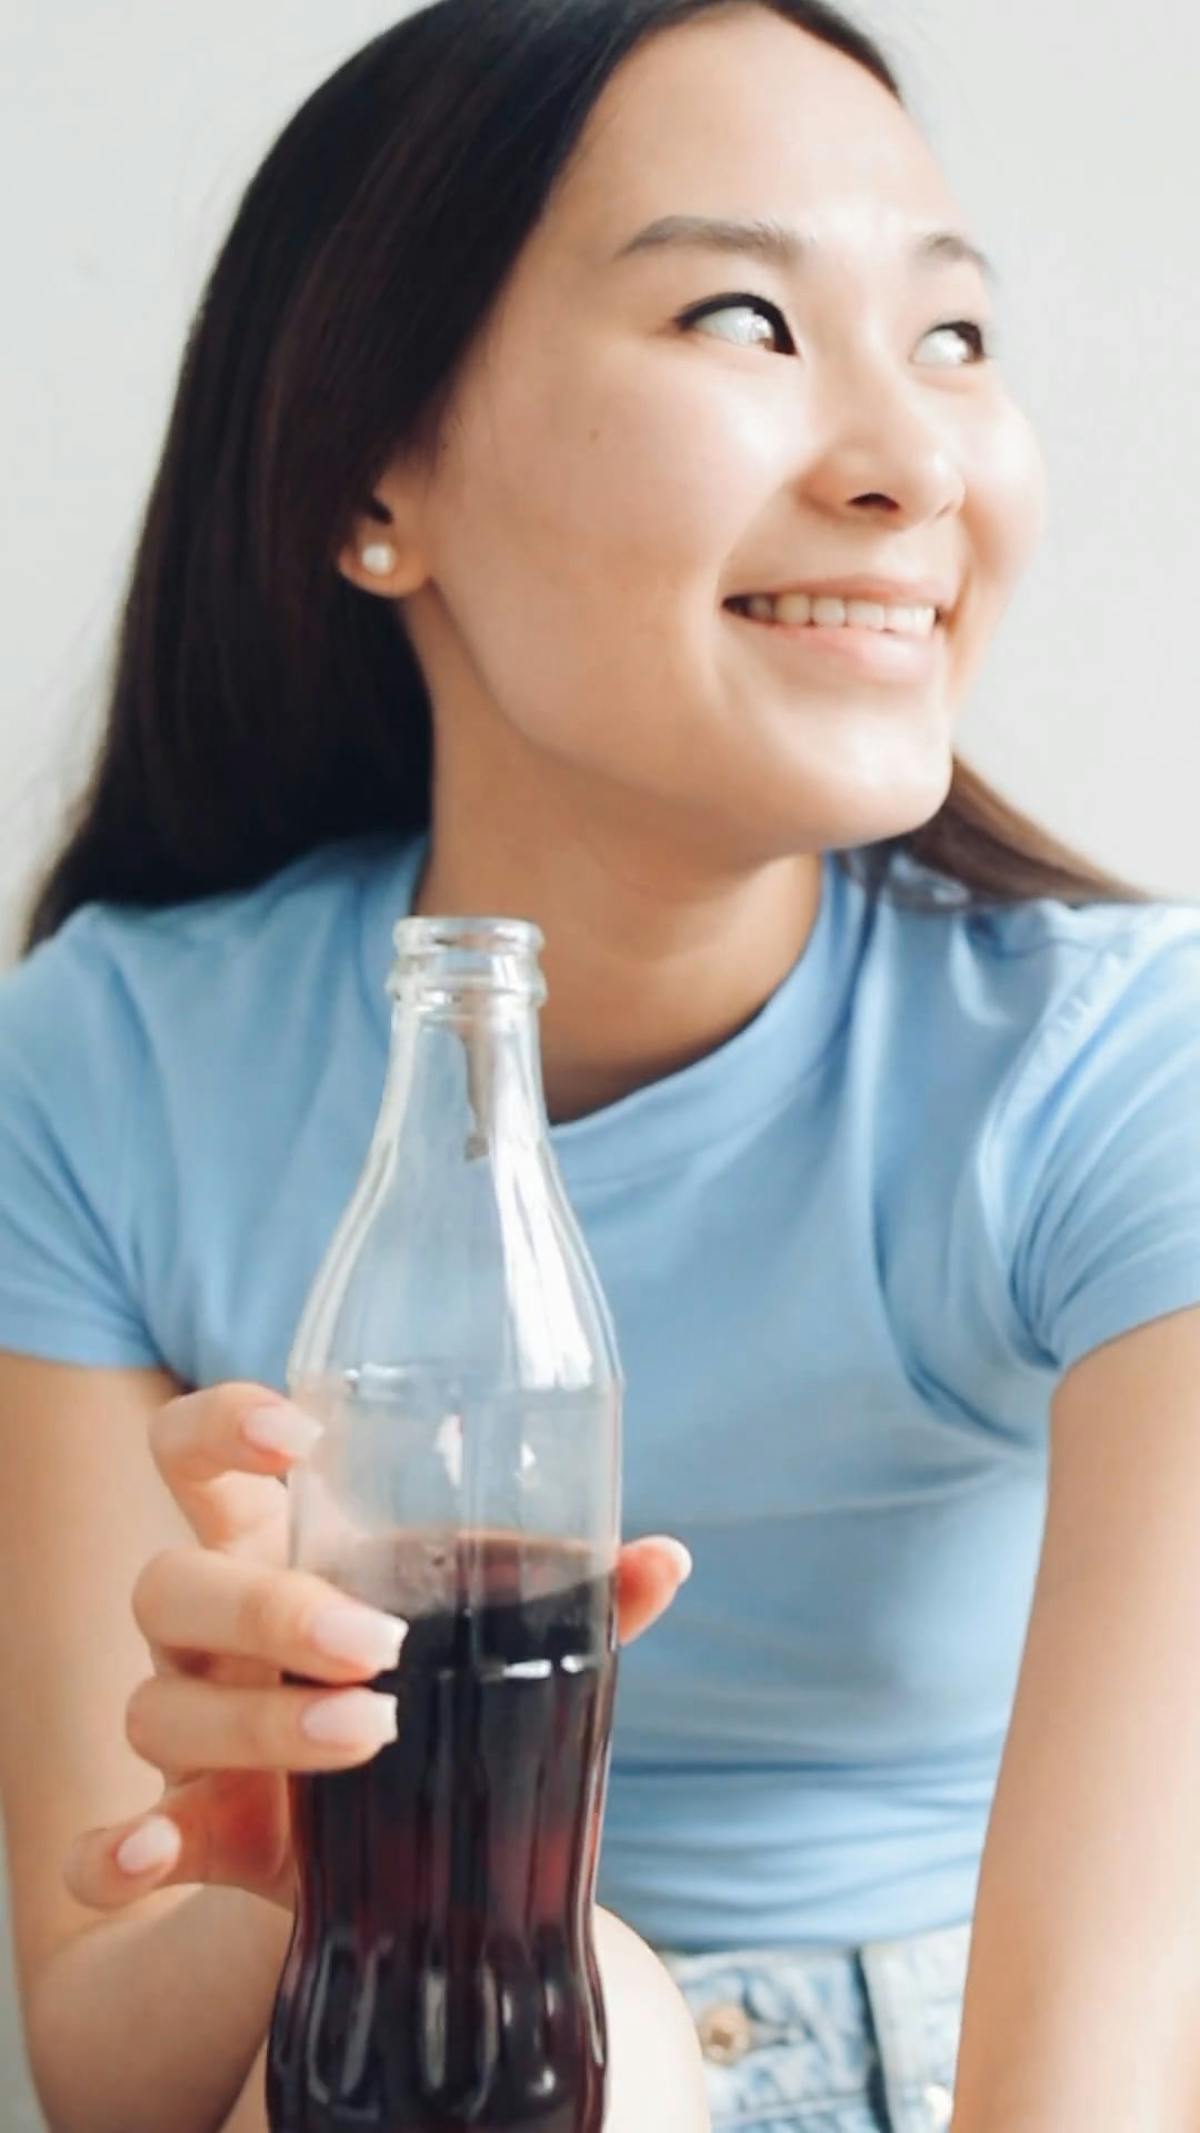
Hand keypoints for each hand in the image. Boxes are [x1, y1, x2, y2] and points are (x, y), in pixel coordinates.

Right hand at [64, 1381, 689, 1913]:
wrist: (402, 1842)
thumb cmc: (435, 1694)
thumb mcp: (492, 1639)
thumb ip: (574, 1600)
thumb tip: (665, 1559)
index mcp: (271, 1546)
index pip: (193, 1451)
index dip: (222, 1424)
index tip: (300, 1434)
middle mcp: (208, 1628)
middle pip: (169, 1581)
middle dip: (269, 1607)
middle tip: (379, 1644)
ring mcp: (188, 1727)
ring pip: (159, 1704)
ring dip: (256, 1722)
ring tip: (369, 1734)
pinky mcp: (191, 1830)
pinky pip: (115, 1841)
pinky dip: (121, 1848)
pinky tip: (155, 1852)